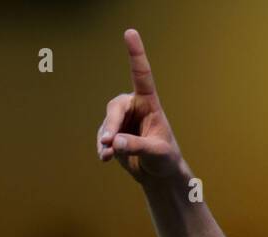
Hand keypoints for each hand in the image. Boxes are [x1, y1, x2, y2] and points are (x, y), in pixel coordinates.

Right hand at [96, 28, 182, 183]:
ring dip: (106, 140)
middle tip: (109, 142)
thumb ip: (137, 146)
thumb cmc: (165, 158)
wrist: (158, 173)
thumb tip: (115, 142)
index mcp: (149, 103)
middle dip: (111, 125)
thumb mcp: (157, 153)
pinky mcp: (112, 133)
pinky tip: (105, 157)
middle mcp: (133, 106)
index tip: (130, 32)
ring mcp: (121, 120)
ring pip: (107, 124)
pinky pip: (102, 137)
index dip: (135, 54)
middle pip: (115, 108)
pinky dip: (103, 147)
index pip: (142, 75)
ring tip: (108, 155)